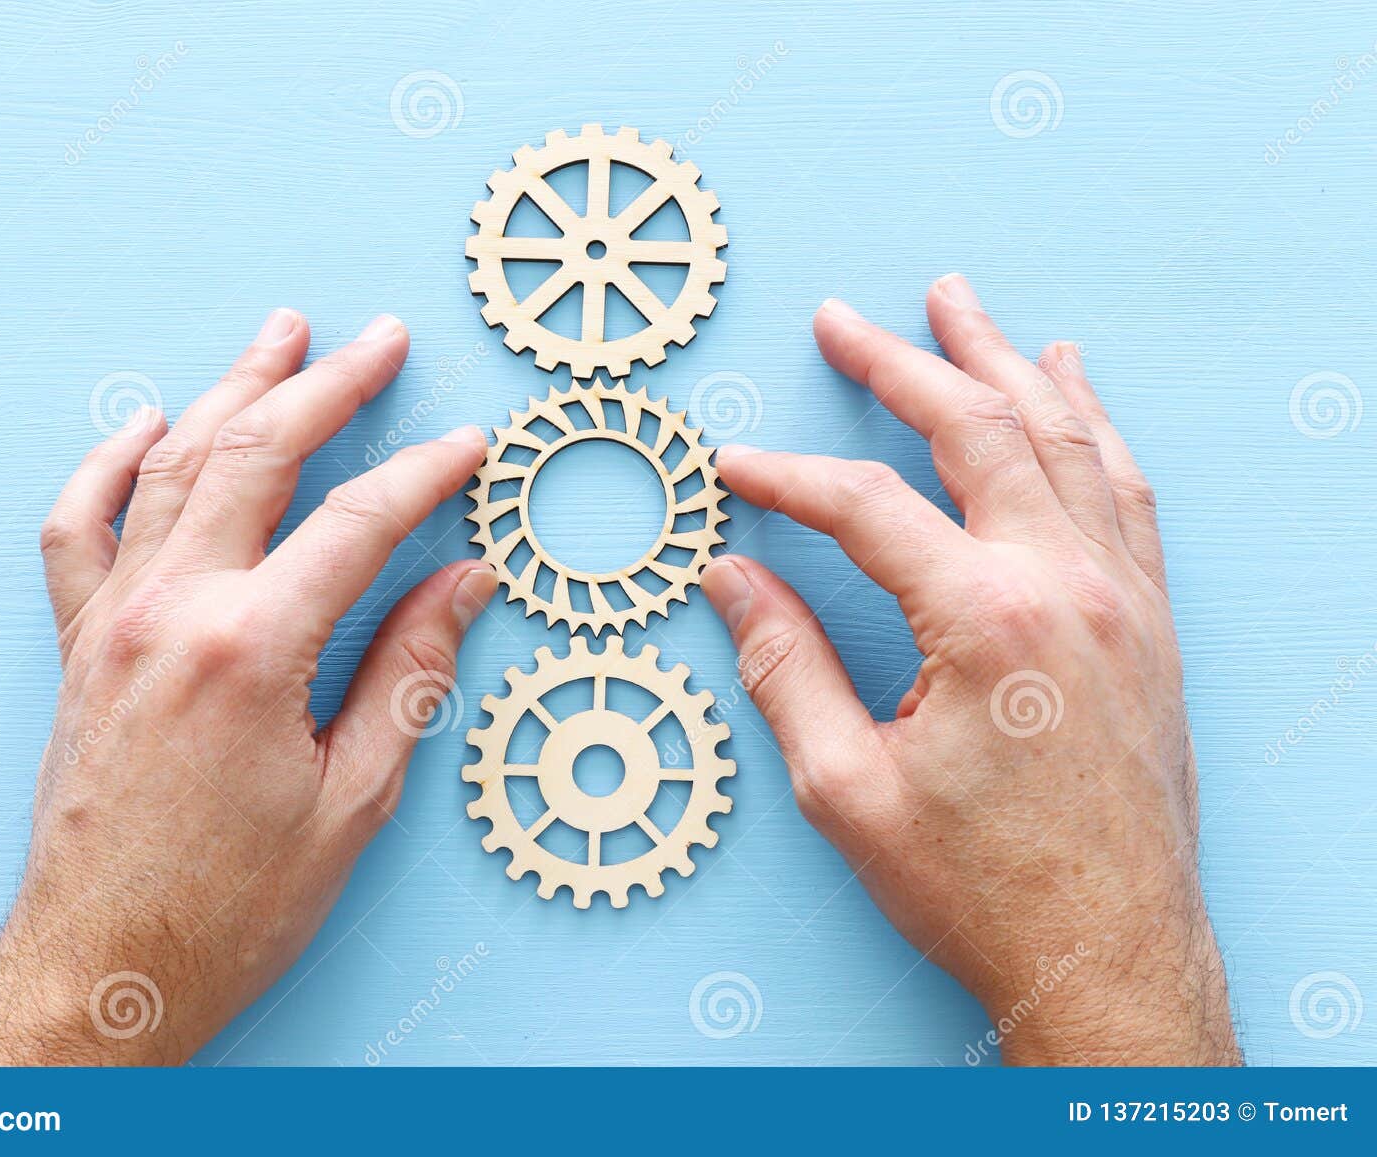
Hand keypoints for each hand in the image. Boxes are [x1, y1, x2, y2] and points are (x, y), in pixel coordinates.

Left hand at [0, 310, 494, 1064]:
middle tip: (381, 339)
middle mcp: (173, 612)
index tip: (470, 447)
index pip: (359, 522)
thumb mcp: (353, 801)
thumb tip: (465, 585)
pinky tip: (145, 425)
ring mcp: (113, 621)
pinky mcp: (78, 645)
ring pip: (172, 466)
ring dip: (233, 390)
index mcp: (253, 650)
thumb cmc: (231, 905)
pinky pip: (75, 527)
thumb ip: (410, 675)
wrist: (103, 962)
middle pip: (258, 455)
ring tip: (281, 336)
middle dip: (329, 386)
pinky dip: (107, 464)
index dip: (425, 473)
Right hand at [700, 275, 1238, 1065]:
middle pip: (977, 430)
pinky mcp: (1147, 621)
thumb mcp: (849, 789)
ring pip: (1063, 438)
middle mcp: (1067, 586)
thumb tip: (733, 579)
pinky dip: (1092, 424)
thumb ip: (786, 666)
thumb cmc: (981, 889)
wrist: (1108, 954)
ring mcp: (1121, 597)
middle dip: (901, 365)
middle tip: (844, 321)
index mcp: (986, 622)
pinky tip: (1071, 385)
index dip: (786, 476)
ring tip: (959, 304)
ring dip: (1003, 362)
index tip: (733, 468)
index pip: (867, 505)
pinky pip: (1124, 489)